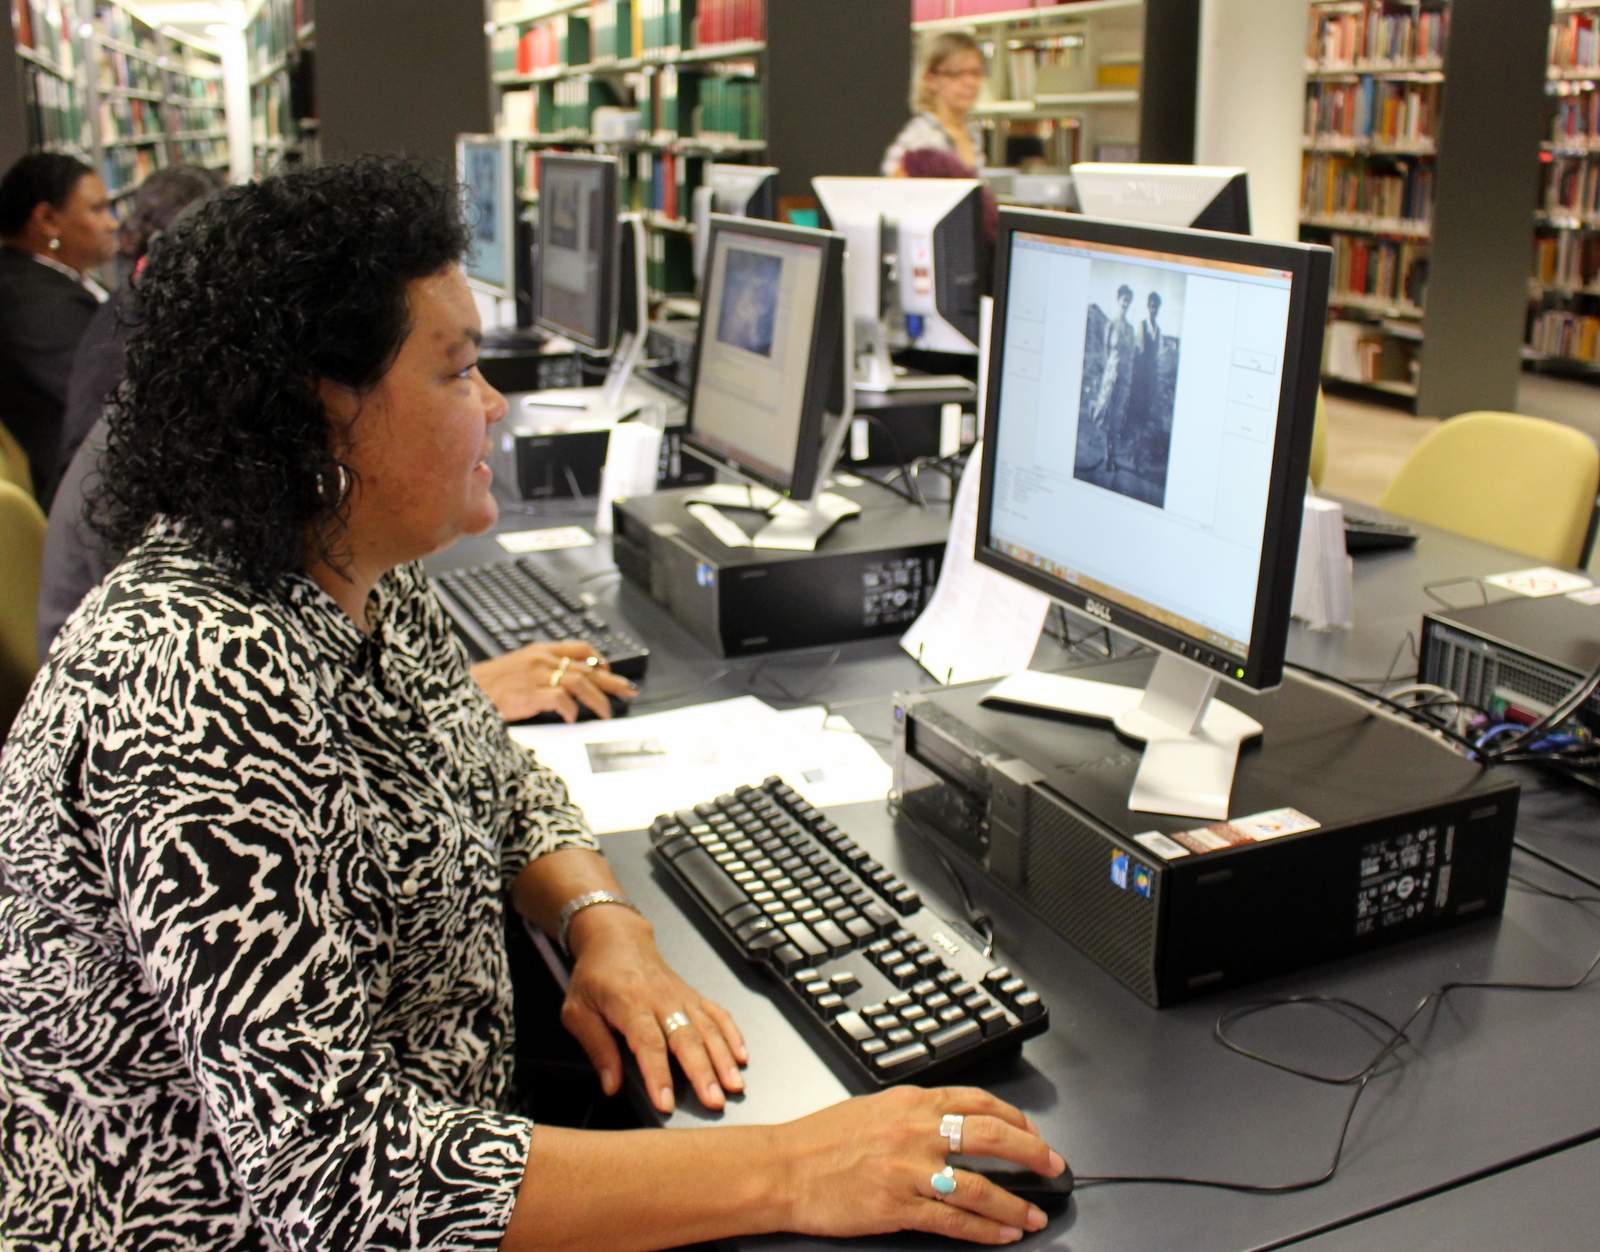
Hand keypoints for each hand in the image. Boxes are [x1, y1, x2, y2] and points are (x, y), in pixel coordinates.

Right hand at [469, 640, 635, 723]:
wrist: (461, 690)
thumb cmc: (487, 684)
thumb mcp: (518, 668)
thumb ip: (541, 671)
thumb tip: (564, 684)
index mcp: (540, 651)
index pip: (579, 648)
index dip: (599, 659)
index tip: (610, 671)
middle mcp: (542, 660)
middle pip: (587, 668)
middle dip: (612, 680)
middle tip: (629, 691)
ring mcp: (537, 676)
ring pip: (580, 683)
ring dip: (598, 699)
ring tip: (606, 713)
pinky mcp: (530, 693)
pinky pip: (560, 699)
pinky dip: (571, 709)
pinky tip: (573, 718)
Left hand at [560, 905, 746, 1113]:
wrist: (617, 938)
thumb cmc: (595, 975)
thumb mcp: (577, 1010)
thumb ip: (597, 1047)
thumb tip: (611, 1084)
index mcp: (629, 1003)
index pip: (648, 1043)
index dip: (658, 1075)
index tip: (666, 1103)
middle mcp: (661, 999)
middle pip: (686, 1038)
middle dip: (703, 1072)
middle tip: (714, 1101)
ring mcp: (682, 996)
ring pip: (708, 1028)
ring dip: (723, 1058)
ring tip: (734, 1086)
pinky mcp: (693, 995)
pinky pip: (718, 1014)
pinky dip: (733, 1034)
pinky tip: (742, 1056)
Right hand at [776, 1086, 1065, 1244]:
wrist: (784, 1168)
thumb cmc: (821, 1140)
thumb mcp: (874, 1108)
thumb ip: (914, 1112)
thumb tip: (950, 1120)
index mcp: (911, 1102)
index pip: (977, 1100)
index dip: (1014, 1117)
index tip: (1031, 1131)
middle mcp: (915, 1130)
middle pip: (990, 1135)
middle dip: (1031, 1152)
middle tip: (1053, 1165)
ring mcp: (909, 1170)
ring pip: (978, 1185)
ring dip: (1014, 1203)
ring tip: (1034, 1216)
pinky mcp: (898, 1206)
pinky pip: (953, 1220)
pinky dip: (984, 1229)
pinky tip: (1003, 1234)